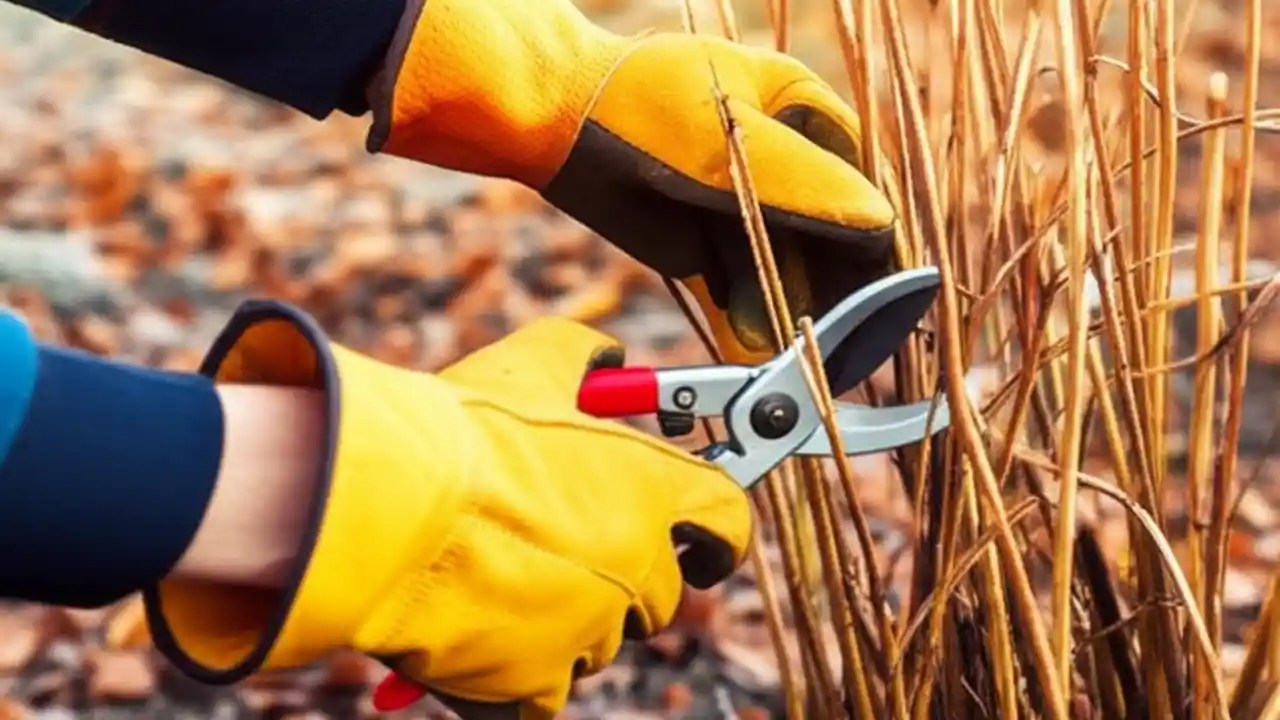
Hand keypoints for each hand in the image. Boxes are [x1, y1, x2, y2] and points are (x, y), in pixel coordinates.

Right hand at [142, 301, 751, 719]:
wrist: (389, 503)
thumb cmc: (467, 430)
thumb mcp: (537, 362)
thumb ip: (590, 354)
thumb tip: (611, 357)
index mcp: (656, 493)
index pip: (729, 523)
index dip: (716, 532)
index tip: (703, 541)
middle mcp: (639, 568)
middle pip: (661, 590)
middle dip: (624, 572)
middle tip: (567, 546)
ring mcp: (592, 631)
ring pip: (601, 639)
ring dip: (568, 615)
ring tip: (503, 572)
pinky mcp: (537, 683)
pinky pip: (546, 690)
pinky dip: (520, 671)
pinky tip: (483, 627)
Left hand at [368, 0, 898, 365]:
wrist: (555, 124)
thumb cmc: (643, 108)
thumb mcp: (733, 144)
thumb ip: (808, 190)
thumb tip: (880, 230)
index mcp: (807, 117)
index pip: (863, 195)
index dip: (877, 254)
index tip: (885, 307)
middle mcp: (784, 168)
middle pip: (828, 244)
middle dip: (834, 298)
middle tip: (839, 351)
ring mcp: (743, 210)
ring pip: (784, 276)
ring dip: (790, 319)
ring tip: (796, 362)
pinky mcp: (704, 247)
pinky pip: (737, 293)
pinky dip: (745, 323)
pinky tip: (755, 355)